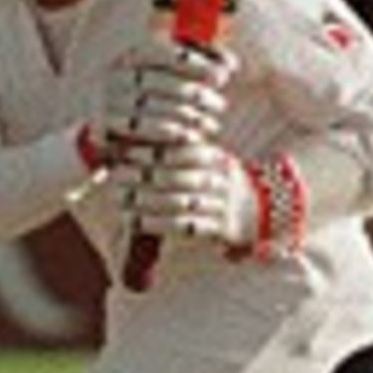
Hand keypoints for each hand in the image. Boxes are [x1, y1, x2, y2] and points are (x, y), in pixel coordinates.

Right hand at [91, 41, 234, 158]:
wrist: (106, 139)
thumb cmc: (149, 106)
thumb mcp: (170, 83)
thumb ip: (198, 69)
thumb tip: (232, 64)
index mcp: (131, 56)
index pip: (163, 52)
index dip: (195, 63)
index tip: (223, 76)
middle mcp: (115, 74)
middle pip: (160, 79)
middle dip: (195, 93)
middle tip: (220, 105)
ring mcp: (107, 99)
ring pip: (152, 104)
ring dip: (186, 115)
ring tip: (211, 125)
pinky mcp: (103, 124)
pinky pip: (139, 127)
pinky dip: (168, 131)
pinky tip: (191, 137)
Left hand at [111, 141, 258, 249]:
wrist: (258, 211)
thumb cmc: (217, 184)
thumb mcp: (206, 161)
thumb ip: (177, 152)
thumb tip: (132, 143)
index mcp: (214, 157)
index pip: (177, 150)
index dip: (148, 151)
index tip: (122, 153)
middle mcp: (219, 179)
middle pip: (174, 176)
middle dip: (140, 177)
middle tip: (114, 177)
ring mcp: (222, 204)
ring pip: (177, 202)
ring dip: (145, 202)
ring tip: (120, 200)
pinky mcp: (222, 229)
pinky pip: (187, 226)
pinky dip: (159, 224)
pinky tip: (138, 222)